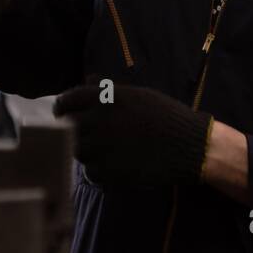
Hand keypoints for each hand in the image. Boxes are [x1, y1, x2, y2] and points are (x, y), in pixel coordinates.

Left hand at [53, 81, 212, 188]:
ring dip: (85, 151)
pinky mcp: (111, 172)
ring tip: (100, 151)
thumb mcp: (138, 95)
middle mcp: (101, 120)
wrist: (191, 145)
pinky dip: (97, 171)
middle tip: (81, 135)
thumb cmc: (166, 116)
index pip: (68, 100)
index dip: (62, 107)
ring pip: (78, 151)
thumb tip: (88, 80)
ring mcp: (104, 147)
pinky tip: (111, 167)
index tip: (62, 113)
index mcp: (107, 98)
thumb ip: (109, 90)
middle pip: (69, 128)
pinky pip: (91, 172)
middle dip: (72, 131)